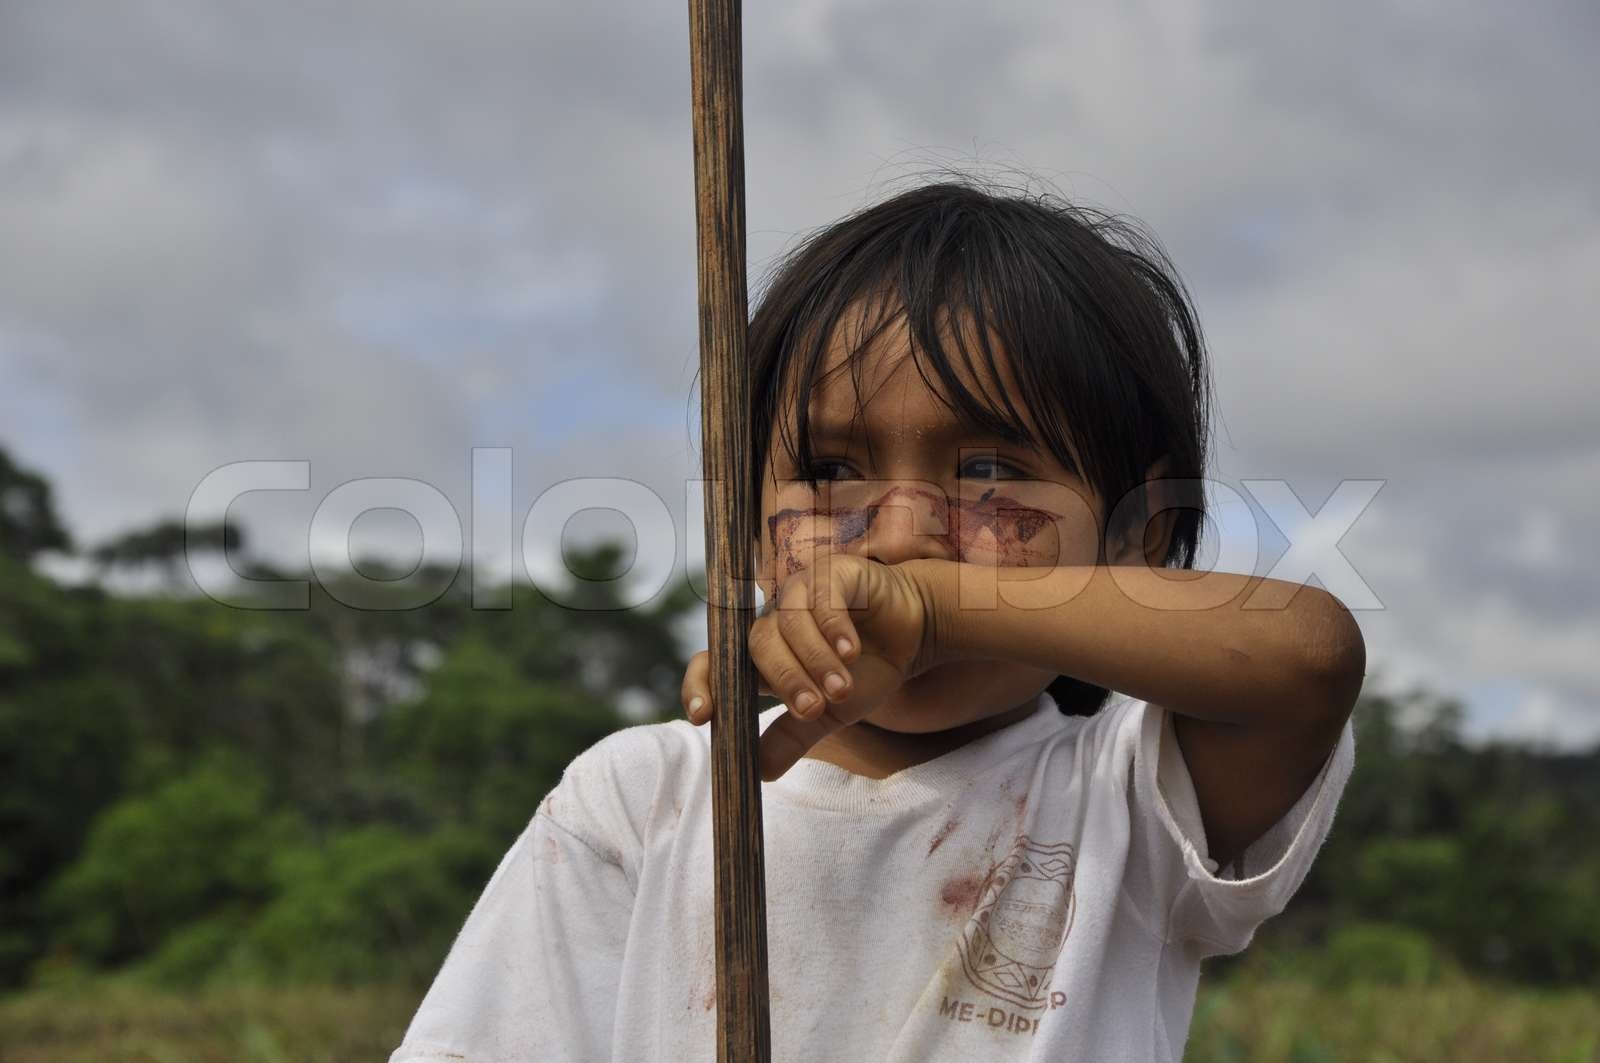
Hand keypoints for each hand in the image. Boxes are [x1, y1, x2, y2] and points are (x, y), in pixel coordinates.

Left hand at [680, 554, 936, 779]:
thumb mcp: (828, 713)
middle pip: (758, 646)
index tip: (703, 716)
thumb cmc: (865, 669)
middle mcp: (774, 620)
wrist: (913, 632)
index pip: (714, 662)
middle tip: (813, 710)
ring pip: (790, 622)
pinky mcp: (831, 573)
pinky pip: (822, 597)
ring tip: (842, 690)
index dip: (701, 685)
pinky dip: (834, 627)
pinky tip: (852, 651)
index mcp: (762, 654)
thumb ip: (792, 737)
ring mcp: (800, 592)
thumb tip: (760, 774)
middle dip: (785, 680)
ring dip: (815, 660)